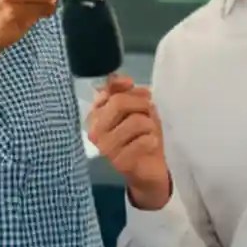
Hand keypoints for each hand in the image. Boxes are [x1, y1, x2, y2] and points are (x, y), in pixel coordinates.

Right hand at [87, 75, 171, 209]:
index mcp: (96, 114)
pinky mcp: (119, 162)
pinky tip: (151, 144)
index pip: (108, 90)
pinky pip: (142, 141)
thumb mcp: (135, 108)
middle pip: (119, 102)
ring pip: (135, 121)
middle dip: (142, 105)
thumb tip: (116, 77)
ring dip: (150, 124)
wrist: (149, 170)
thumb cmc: (141, 136)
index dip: (129, 89)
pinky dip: (152, 139)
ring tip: (150, 132)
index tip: (143, 96)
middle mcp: (95, 130)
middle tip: (149, 114)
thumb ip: (124, 91)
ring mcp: (105, 147)